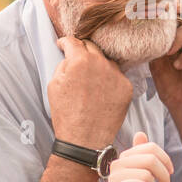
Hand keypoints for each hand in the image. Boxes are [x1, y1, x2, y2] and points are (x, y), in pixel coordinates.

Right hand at [49, 34, 133, 148]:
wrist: (85, 139)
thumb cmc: (66, 114)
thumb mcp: (54, 85)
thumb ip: (63, 64)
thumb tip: (69, 55)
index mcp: (79, 60)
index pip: (73, 41)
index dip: (65, 42)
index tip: (63, 45)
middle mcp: (100, 63)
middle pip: (91, 47)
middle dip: (82, 51)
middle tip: (77, 61)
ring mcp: (116, 74)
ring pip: (106, 61)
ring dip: (98, 65)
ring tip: (90, 81)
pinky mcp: (127, 87)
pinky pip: (117, 76)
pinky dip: (109, 80)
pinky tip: (101, 92)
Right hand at [106, 131, 173, 181]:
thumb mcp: (147, 175)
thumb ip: (145, 155)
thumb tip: (140, 133)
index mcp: (125, 158)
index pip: (150, 147)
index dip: (165, 158)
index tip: (170, 172)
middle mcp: (117, 164)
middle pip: (150, 158)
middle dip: (164, 173)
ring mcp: (113, 177)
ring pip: (146, 172)